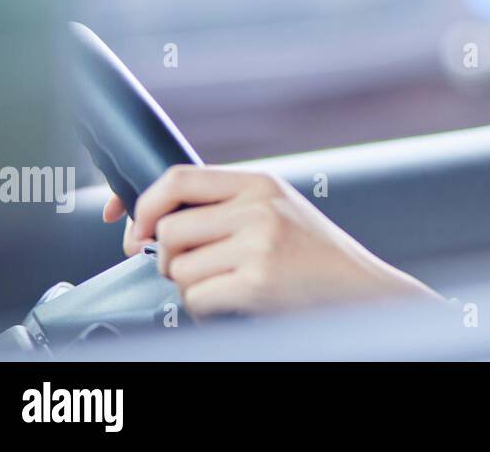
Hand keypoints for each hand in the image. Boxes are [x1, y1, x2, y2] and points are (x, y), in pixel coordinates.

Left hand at [101, 166, 443, 316]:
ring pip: (178, 269)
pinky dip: (207, 312)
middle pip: (168, 229)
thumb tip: (155, 223)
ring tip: (227, 288)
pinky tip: (236, 305)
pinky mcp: (259, 281)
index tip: (127, 227)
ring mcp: (259, 243)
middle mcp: (259, 207)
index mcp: (260, 183)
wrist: (363, 291)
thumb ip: (228, 207)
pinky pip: (196, 300)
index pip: (178, 178)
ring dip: (192, 289)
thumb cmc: (317, 258)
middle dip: (167, 259)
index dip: (141, 203)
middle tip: (191, 270)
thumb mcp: (278, 212)